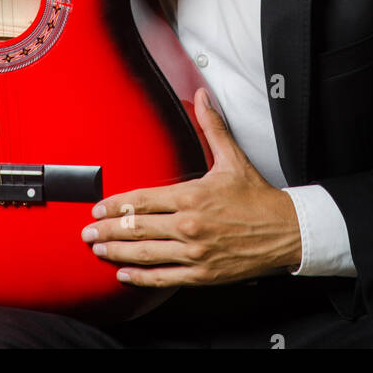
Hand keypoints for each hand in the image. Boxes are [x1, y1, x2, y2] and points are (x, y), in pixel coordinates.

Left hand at [80, 89, 302, 285]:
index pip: (143, 200)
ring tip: (98, 250)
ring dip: (117, 252)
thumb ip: (211, 126)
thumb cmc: (258, 197)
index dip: (116, 204)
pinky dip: (141, 277)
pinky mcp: (202, 274)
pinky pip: (164, 277)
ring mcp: (195, 253)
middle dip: (107, 230)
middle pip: (137, 228)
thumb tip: (202, 95)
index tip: (99, 207)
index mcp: (192, 196)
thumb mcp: (232, 158)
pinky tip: (125, 273)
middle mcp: (190, 225)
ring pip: (146, 253)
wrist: (286, 231)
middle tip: (87, 232)